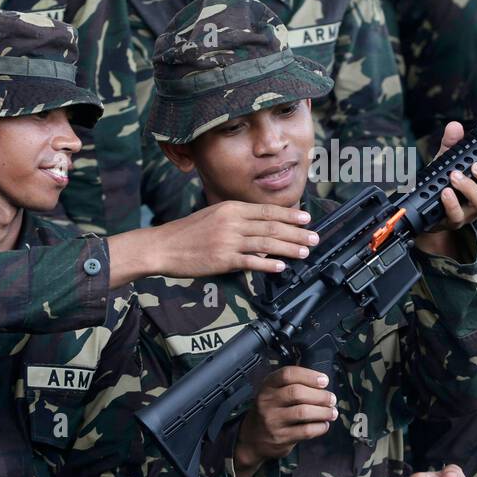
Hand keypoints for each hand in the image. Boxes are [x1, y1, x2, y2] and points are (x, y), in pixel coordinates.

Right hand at [128, 202, 318, 278]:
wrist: (162, 246)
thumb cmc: (187, 232)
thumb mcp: (213, 216)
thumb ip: (237, 220)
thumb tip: (261, 229)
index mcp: (231, 208)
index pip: (267, 211)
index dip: (290, 215)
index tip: (306, 219)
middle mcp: (232, 222)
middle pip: (272, 227)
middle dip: (297, 232)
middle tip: (314, 238)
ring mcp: (228, 241)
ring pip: (266, 244)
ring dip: (289, 248)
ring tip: (305, 252)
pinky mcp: (222, 259)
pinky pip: (251, 262)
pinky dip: (269, 265)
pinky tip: (281, 267)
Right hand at [234, 366, 337, 476]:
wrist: (252, 439)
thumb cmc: (270, 411)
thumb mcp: (273, 393)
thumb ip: (292, 385)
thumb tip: (322, 383)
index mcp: (267, 386)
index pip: (288, 374)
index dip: (309, 375)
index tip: (324, 381)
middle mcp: (267, 402)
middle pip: (297, 393)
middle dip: (320, 395)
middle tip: (331, 399)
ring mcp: (273, 421)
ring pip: (303, 412)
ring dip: (323, 411)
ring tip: (332, 412)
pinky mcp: (280, 438)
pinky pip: (306, 431)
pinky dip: (320, 427)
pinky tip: (324, 424)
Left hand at [414, 121, 476, 256]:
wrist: (424, 205)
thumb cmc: (443, 181)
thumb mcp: (447, 160)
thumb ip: (452, 143)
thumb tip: (455, 127)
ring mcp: (470, 212)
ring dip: (470, 187)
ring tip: (455, 175)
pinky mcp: (454, 221)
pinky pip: (457, 216)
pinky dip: (452, 203)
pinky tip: (445, 192)